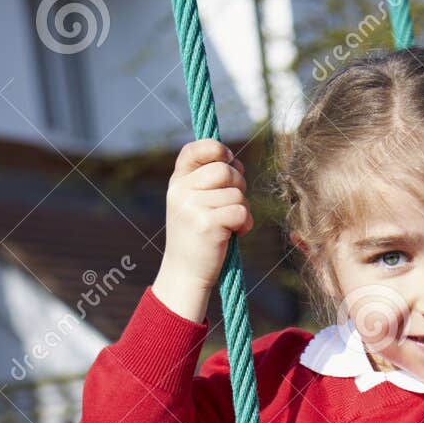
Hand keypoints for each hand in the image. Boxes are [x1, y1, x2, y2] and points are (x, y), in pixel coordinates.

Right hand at [152, 140, 252, 322]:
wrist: (185, 273)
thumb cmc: (197, 236)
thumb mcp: (194, 202)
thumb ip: (208, 180)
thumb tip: (235, 161)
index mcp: (177, 181)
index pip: (196, 149)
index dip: (218, 149)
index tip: (229, 160)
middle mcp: (181, 190)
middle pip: (224, 170)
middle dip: (239, 184)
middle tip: (236, 202)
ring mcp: (192, 207)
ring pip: (236, 193)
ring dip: (243, 209)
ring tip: (232, 224)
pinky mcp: (207, 225)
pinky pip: (241, 211)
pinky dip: (246, 223)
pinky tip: (236, 233)